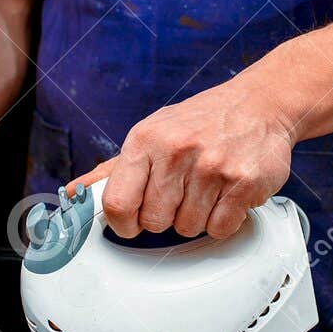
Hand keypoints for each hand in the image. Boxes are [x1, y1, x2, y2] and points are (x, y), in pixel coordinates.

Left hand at [71, 79, 294, 240]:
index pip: (117, 203)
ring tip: (206, 187)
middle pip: (154, 222)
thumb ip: (112, 169)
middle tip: (180, 193)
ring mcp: (212, 166)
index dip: (123, 223)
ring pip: (188, 228)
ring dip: (197, 217)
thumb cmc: (199, 122)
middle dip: (166, 216)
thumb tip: (74, 194)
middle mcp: (177, 150)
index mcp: (146, 140)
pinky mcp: (243, 182)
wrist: (258, 104)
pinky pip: (220, 228)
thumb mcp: (151, 134)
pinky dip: (223, 220)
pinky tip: (226, 194)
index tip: (133, 222)